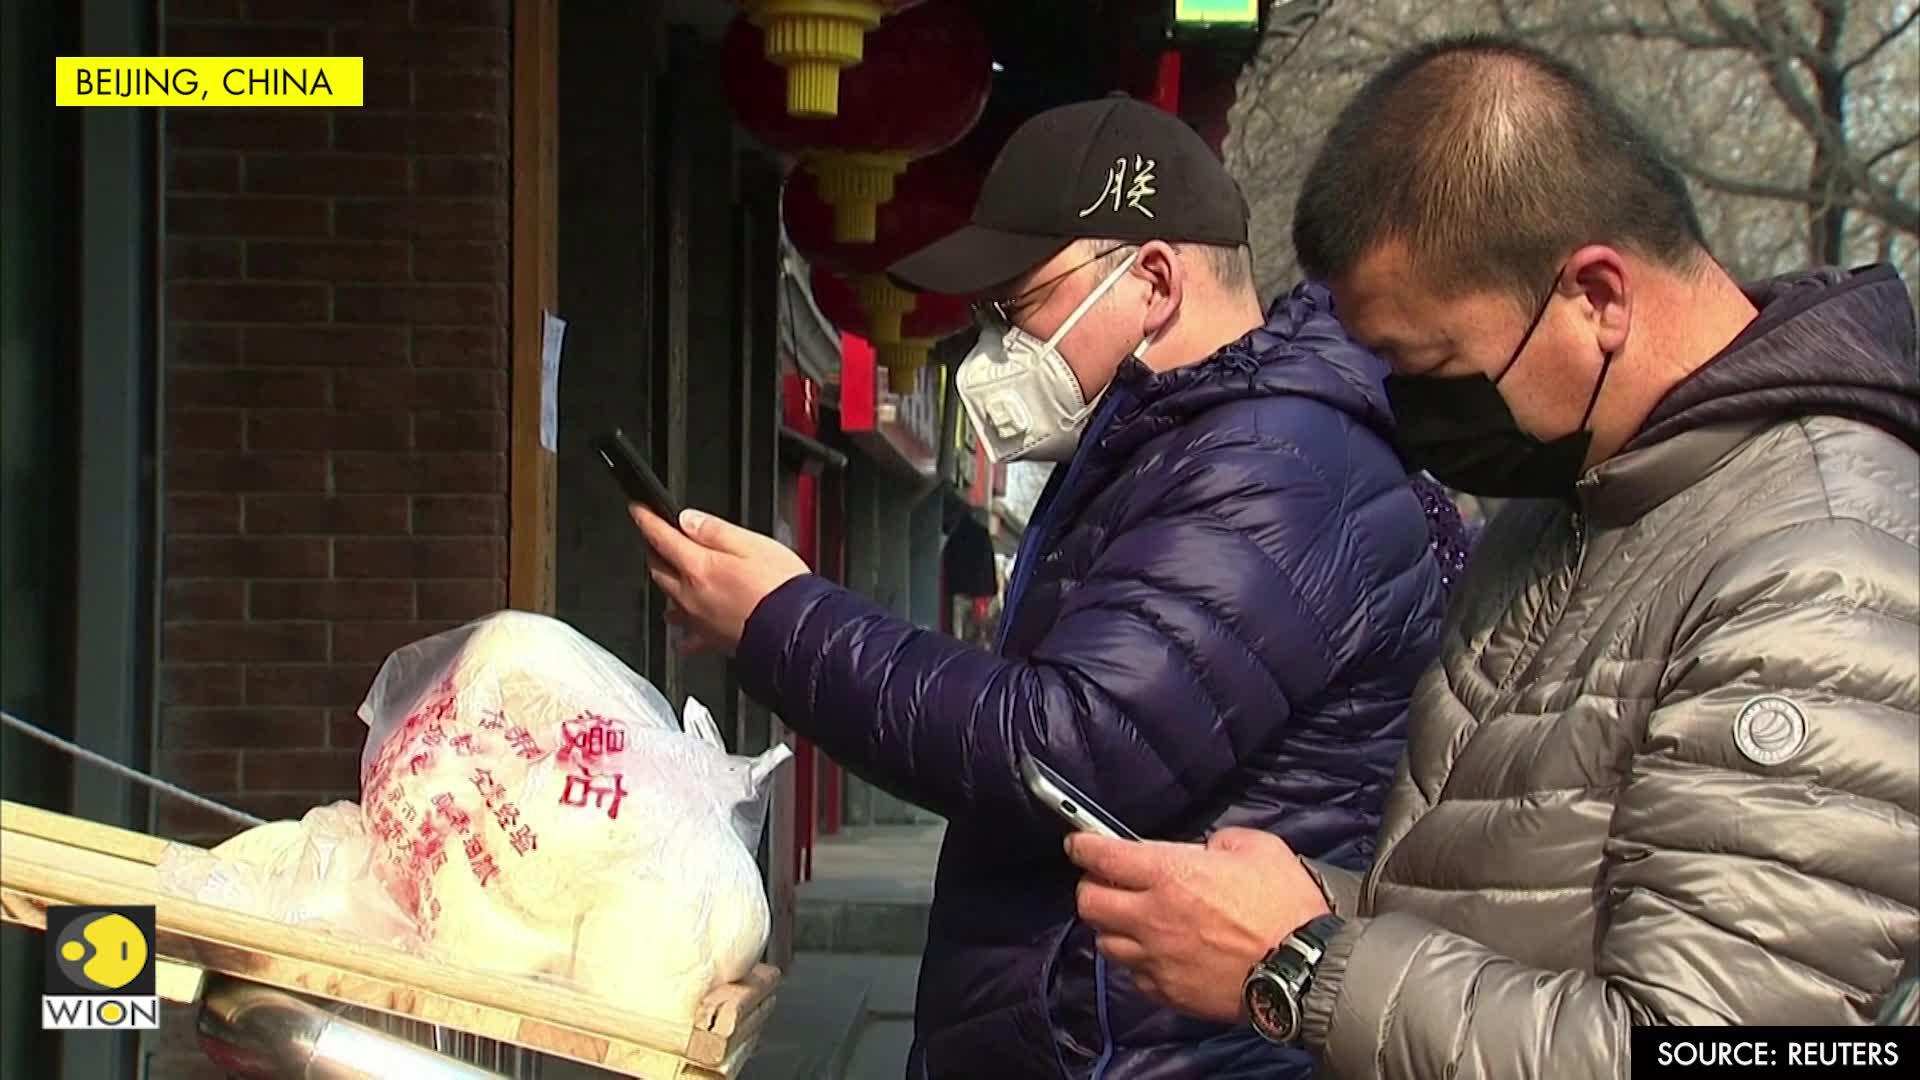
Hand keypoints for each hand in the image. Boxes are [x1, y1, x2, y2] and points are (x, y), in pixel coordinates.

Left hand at [632, 506, 808, 655]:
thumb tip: (688, 520)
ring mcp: (698, 621)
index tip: (638, 509)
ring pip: (668, 598)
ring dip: (665, 581)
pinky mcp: (711, 641)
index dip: (646, 519)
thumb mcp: (752, 543)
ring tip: (669, 572)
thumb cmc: (781, 589)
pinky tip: (683, 626)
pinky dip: (681, 626)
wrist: (797, 634)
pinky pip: (686, 634)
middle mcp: (691, 596)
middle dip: (653, 549)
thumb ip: (715, 531)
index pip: (660, 537)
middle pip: (658, 568)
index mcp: (699, 567)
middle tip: (654, 536)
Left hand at [1064, 827, 1330, 1023]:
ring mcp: (1156, 958)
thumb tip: (1205, 850)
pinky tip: (1157, 954)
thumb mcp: (1257, 847)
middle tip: (1107, 883)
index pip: (1102, 856)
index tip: (1077, 844)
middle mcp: (1152, 916)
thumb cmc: (1285, 904)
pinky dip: (1137, 962)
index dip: (1082, 846)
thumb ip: (1220, 842)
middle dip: (1091, 888)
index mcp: (1170, 873)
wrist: (1303, 970)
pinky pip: (1134, 975)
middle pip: (1088, 902)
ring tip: (1132, 922)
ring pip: (1104, 942)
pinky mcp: (1167, 991)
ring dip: (1112, 928)